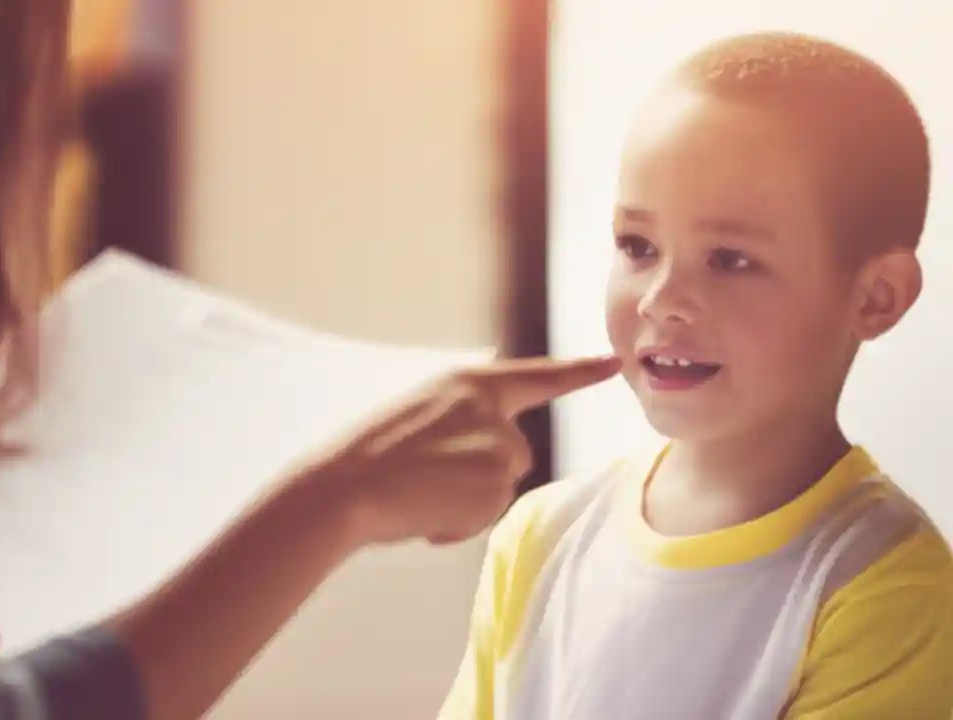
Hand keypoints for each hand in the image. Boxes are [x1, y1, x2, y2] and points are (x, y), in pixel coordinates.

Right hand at [308, 355, 620, 545]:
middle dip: (482, 474)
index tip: (613, 362)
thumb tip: (490, 454)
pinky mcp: (495, 483)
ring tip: (419, 494)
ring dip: (467, 500)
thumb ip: (462, 420)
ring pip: (500, 485)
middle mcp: (491, 410)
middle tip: (425, 480)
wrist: (346, 486)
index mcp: (468, 383)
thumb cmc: (370, 456)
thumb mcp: (420, 414)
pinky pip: (486, 514)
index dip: (578, 371)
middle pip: (516, 452)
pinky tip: (424, 511)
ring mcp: (496, 445)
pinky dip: (458, 522)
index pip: (538, 376)